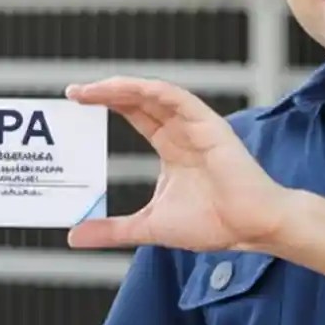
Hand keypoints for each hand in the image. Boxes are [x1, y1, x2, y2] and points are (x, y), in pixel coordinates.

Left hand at [64, 77, 289, 251]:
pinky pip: (179, 99)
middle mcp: (181, 131)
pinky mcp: (210, 126)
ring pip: (155, 94)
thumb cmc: (214, 224)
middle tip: (73, 92)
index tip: (75, 101)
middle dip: (105, 92)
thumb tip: (74, 236)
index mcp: (170, 146)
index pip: (133, 114)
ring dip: (123, 88)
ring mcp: (196, 126)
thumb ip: (112, 229)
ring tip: (92, 90)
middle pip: (138, 100)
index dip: (106, 103)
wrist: (251, 229)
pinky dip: (153, 91)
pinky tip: (129, 90)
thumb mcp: (148, 226)